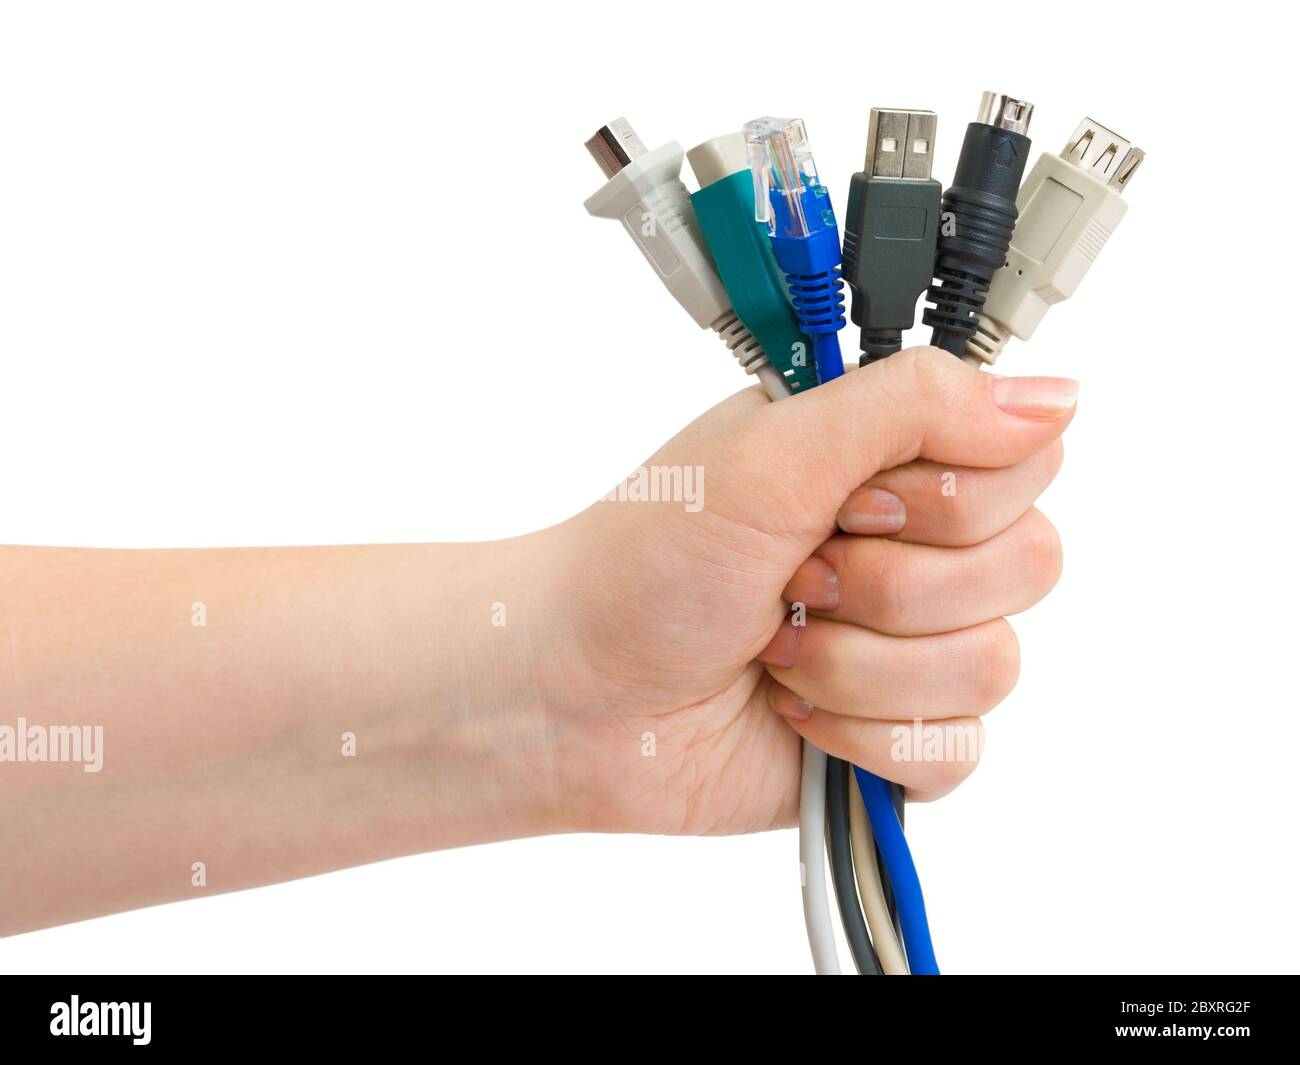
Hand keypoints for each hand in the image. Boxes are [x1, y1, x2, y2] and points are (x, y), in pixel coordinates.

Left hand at [541, 347, 1073, 835]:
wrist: (572, 695)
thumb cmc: (643, 565)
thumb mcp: (772, 452)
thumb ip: (914, 405)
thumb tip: (1054, 397)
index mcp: (888, 462)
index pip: (1027, 460)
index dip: (949, 494)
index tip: (850, 502)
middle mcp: (910, 547)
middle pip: (1027, 563)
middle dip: (891, 583)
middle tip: (795, 576)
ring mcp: (908, 647)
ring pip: (993, 663)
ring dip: (858, 662)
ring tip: (775, 648)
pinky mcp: (893, 735)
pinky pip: (955, 747)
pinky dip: (860, 733)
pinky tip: (791, 713)